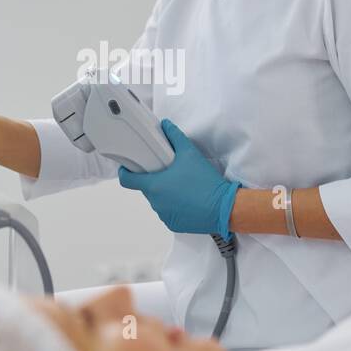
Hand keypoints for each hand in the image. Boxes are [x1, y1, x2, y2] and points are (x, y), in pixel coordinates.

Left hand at [118, 118, 240, 238]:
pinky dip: (175, 206)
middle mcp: (155, 202)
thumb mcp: (190, 154)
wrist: (223, 208)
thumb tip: (166, 125)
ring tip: (183, 187)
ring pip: (158, 201)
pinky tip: (188, 200)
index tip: (128, 168)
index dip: (126, 172)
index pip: (127, 180)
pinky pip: (168, 212)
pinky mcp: (173, 224)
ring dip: (166, 194)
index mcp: (154, 185)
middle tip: (169, 172)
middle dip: (155, 180)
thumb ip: (175, 137)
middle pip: (147, 188)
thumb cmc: (205, 182)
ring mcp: (164, 215)